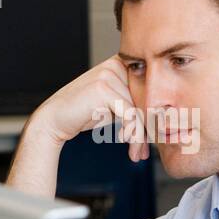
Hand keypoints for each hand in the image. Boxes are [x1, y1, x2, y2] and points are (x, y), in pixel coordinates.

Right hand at [33, 56, 149, 162]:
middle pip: (145, 100)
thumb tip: (164, 119)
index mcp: (120, 64)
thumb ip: (134, 103)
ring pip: (139, 109)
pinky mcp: (104, 89)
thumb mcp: (115, 106)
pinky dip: (132, 133)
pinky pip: (129, 115)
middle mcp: (115, 65)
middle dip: (148, 128)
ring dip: (140, 136)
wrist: (55, 120)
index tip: (153, 138)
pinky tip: (128, 145)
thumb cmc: (85, 114)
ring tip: (137, 153)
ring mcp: (109, 75)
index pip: (148, 89)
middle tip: (145, 151)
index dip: (153, 115)